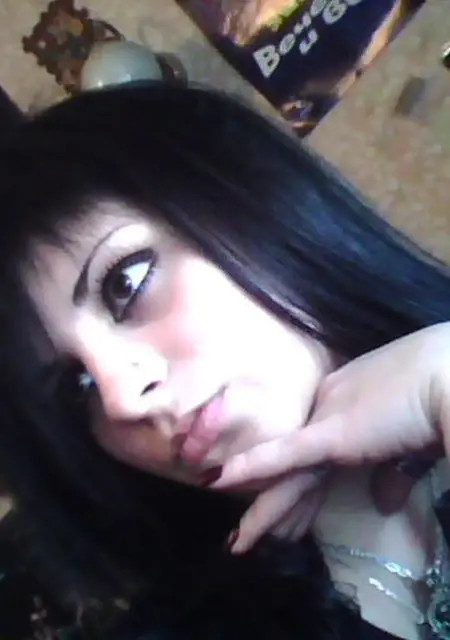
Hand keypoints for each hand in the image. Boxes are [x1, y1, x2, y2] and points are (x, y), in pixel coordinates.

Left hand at [215, 323, 449, 549]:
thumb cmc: (437, 401)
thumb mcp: (411, 444)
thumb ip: (392, 472)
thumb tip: (384, 501)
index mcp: (345, 405)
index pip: (313, 455)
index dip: (301, 488)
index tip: (292, 520)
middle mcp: (327, 407)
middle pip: (293, 464)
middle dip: (275, 504)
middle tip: (245, 534)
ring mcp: (326, 420)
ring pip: (286, 472)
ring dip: (263, 511)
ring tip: (237, 542)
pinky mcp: (330, 434)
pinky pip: (283, 456)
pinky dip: (251, 468)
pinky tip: (220, 481)